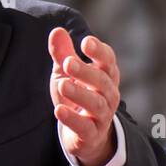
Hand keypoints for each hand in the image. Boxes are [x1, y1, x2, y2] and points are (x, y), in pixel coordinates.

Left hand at [49, 28, 119, 165]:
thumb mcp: (67, 74)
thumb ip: (62, 54)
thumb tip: (57, 30)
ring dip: (79, 94)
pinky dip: (73, 119)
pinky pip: (85, 127)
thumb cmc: (77, 96)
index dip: (99, 51)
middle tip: (68, 62)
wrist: (85, 135)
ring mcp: (102, 116)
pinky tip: (59, 110)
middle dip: (86, 71)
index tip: (86, 42)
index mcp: (105, 75)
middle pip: (102, 81)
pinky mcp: (91, 134)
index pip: (108, 61)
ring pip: (96, 104)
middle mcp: (108, 94)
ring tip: (62, 85)